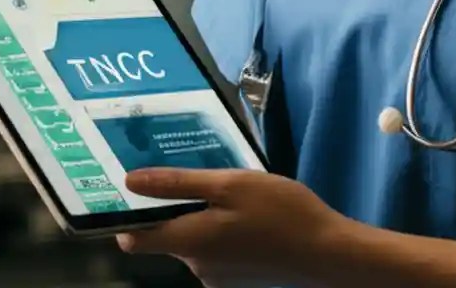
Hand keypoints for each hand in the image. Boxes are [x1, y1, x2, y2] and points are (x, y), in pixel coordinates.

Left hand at [117, 168, 347, 287]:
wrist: (327, 253)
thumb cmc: (281, 212)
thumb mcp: (233, 184)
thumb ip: (180, 183)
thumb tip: (130, 181)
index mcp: (188, 241)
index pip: (133, 238)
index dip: (128, 215)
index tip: (139, 190)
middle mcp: (195, 266)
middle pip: (168, 237)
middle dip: (181, 208)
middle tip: (208, 178)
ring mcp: (217, 277)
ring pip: (196, 242)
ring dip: (208, 219)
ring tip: (237, 195)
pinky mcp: (238, 279)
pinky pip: (218, 252)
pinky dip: (226, 234)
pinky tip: (253, 218)